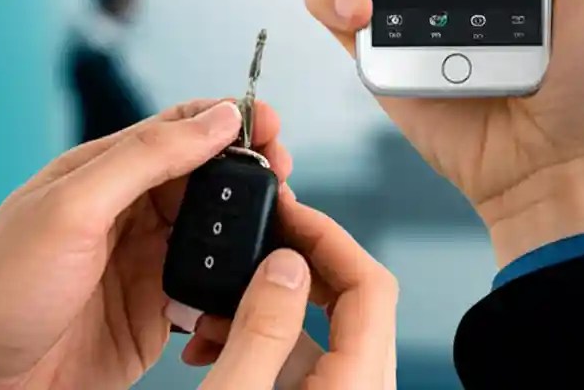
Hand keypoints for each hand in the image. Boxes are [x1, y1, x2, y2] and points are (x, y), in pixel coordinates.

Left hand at [0, 100, 292, 388]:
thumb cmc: (0, 292)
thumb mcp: (72, 208)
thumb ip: (147, 157)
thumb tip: (217, 118)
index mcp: (108, 174)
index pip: (183, 129)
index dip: (231, 122)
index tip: (272, 126)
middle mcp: (134, 214)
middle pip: (214, 178)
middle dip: (256, 177)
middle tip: (284, 185)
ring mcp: (151, 263)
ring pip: (224, 233)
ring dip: (254, 233)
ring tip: (277, 236)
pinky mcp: (164, 312)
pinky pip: (218, 290)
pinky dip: (239, 287)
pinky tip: (244, 286)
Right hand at [184, 199, 397, 389]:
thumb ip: (263, 331)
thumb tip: (285, 266)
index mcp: (357, 384)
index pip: (370, 285)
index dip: (330, 237)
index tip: (289, 211)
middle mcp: (361, 389)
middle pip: (352, 299)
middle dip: (299, 260)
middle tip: (261, 233)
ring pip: (320, 329)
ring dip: (268, 304)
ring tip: (216, 300)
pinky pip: (300, 361)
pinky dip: (262, 340)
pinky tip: (213, 341)